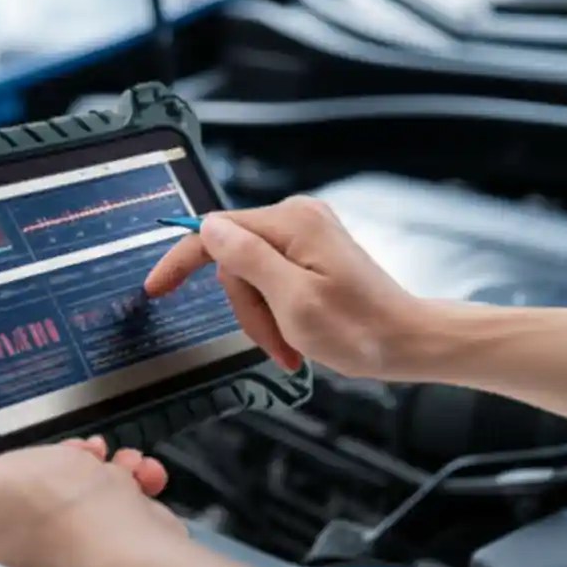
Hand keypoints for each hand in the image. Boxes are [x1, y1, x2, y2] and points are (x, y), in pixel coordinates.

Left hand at [0, 438, 186, 566]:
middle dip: (63, 458)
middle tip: (77, 455)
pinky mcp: (113, 533)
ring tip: (112, 463)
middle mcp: (28, 539)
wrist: (128, 540)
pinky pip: (117, 495)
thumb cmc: (56, 506)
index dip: (4, 467)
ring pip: (82, 483)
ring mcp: (74, 537)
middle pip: (37, 481)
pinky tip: (138, 475)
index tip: (26, 456)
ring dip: (102, 465)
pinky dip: (130, 480)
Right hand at [145, 196, 422, 379]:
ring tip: (292, 347)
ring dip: (264, 320)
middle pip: (235, 263)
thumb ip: (248, 259)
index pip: (215, 233)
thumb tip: (207, 227)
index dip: (181, 261)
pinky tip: (298, 338)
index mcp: (292, 223)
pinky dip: (278, 315)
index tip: (157, 288)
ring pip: (253, 279)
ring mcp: (309, 236)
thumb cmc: (361, 330)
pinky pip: (274, 282)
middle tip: (276, 344)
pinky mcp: (316, 254)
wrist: (408, 343)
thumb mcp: (294, 300)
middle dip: (247, 310)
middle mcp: (299, 219)